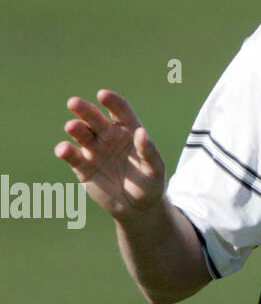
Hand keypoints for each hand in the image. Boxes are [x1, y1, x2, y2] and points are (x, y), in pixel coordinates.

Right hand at [54, 89, 165, 221]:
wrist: (137, 208)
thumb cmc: (150, 183)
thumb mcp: (155, 169)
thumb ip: (149, 152)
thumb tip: (141, 132)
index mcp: (128, 130)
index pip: (120, 111)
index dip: (112, 102)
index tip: (103, 95)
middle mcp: (108, 135)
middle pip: (94, 118)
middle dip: (84, 109)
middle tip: (74, 103)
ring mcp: (93, 150)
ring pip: (81, 134)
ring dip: (75, 129)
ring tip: (71, 127)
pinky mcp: (82, 166)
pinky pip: (72, 156)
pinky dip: (66, 152)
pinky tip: (63, 150)